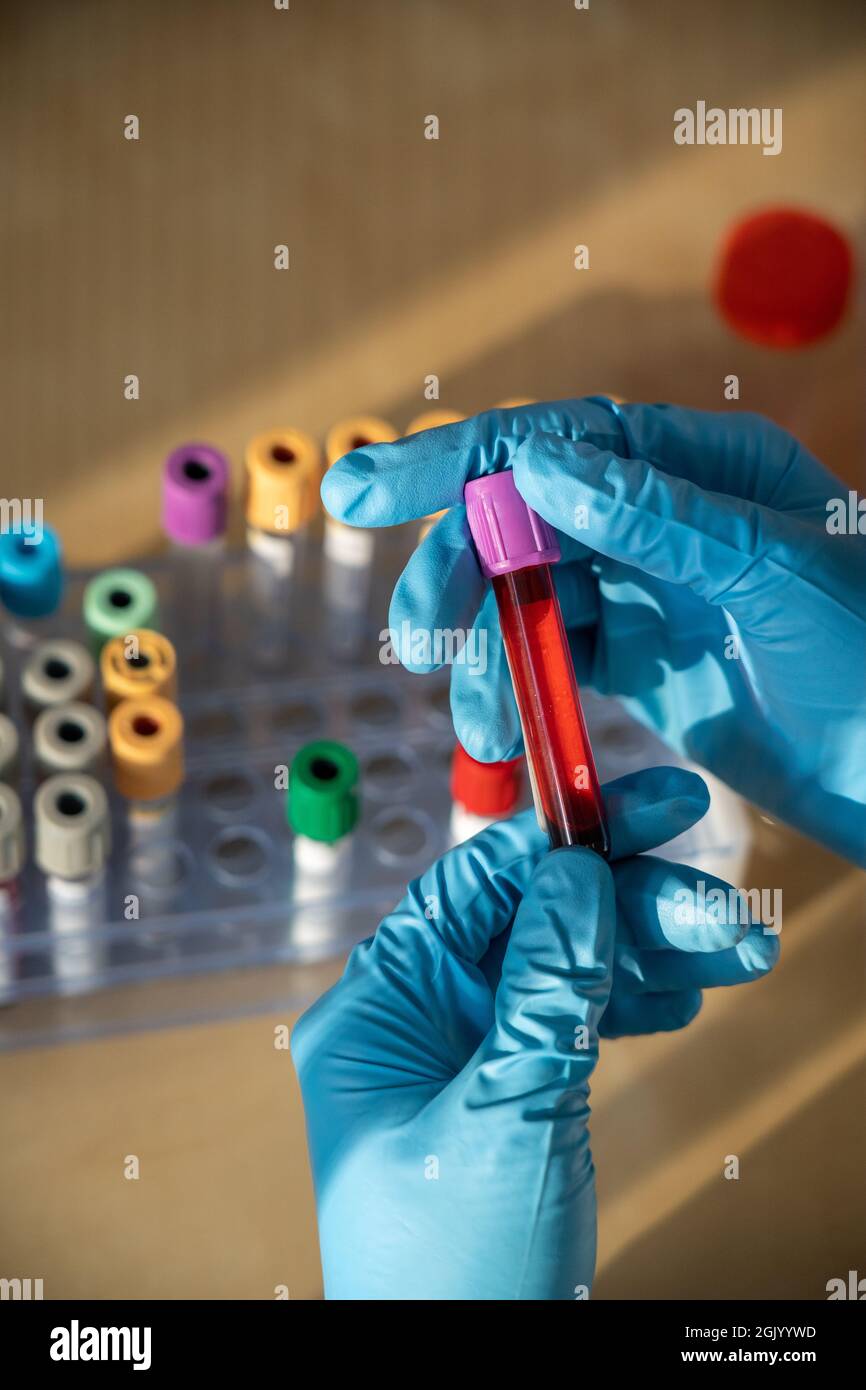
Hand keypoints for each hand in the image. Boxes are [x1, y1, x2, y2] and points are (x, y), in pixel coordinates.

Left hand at [292, 767, 777, 1299]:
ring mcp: (467, 1057)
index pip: (472, 887)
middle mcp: (417, 1021)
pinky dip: (633, 1004)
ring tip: (736, 945)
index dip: (563, 838)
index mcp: (379, 1010)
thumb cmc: (450, 1275)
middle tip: (720, 902)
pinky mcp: (511, 1093)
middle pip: (533, 924)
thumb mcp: (503, 1114)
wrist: (463, 1389)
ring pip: (566, 971)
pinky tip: (687, 993)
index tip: (648, 808)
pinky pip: (574, 1023)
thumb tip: (574, 873)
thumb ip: (543, 987)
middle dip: (630, 907)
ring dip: (651, 952)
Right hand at [323, 401, 865, 864]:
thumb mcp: (774, 570)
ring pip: (527, 603)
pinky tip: (503, 735)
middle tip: (414, 642)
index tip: (359, 489)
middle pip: (522, 524)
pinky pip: (552, 665)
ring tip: (483, 728)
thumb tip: (533, 465)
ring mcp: (649, 597)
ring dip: (486, 660)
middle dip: (457, 578)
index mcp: (702, 466)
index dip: (453, 461)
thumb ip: (654, 516)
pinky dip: (516, 696)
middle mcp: (662, 522)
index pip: (557, 442)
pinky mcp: (641, 670)